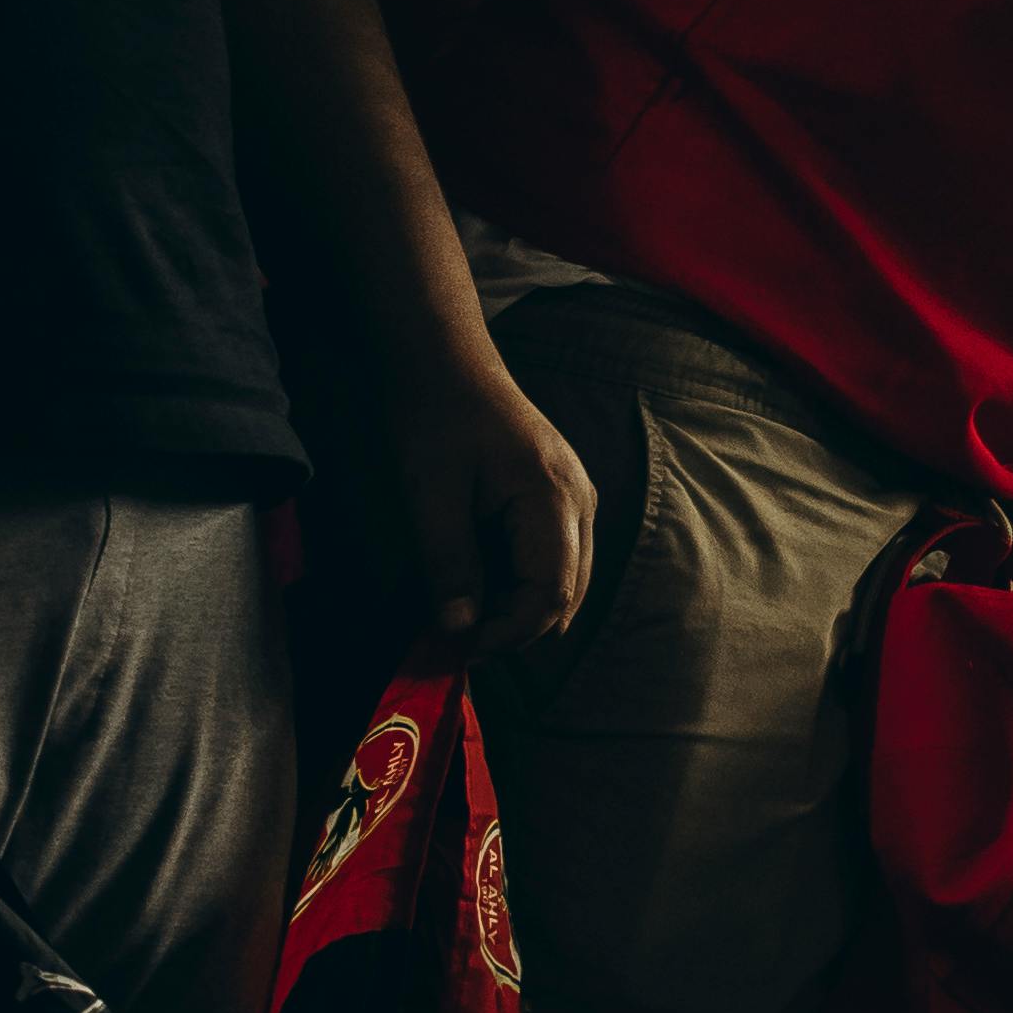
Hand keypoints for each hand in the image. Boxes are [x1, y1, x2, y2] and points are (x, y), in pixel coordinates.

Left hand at [385, 340, 597, 650]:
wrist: (450, 364)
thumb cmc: (437, 421)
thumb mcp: (431, 496)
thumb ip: (449, 565)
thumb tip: (458, 631)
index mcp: (553, 498)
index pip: (549, 593)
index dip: (507, 632)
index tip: (458, 648)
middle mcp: (580, 501)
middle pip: (568, 594)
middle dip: (517, 629)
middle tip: (459, 643)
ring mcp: (578, 497)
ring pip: (568, 580)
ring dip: (522, 610)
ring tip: (468, 619)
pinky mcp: (565, 496)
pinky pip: (559, 558)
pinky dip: (527, 585)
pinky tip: (485, 587)